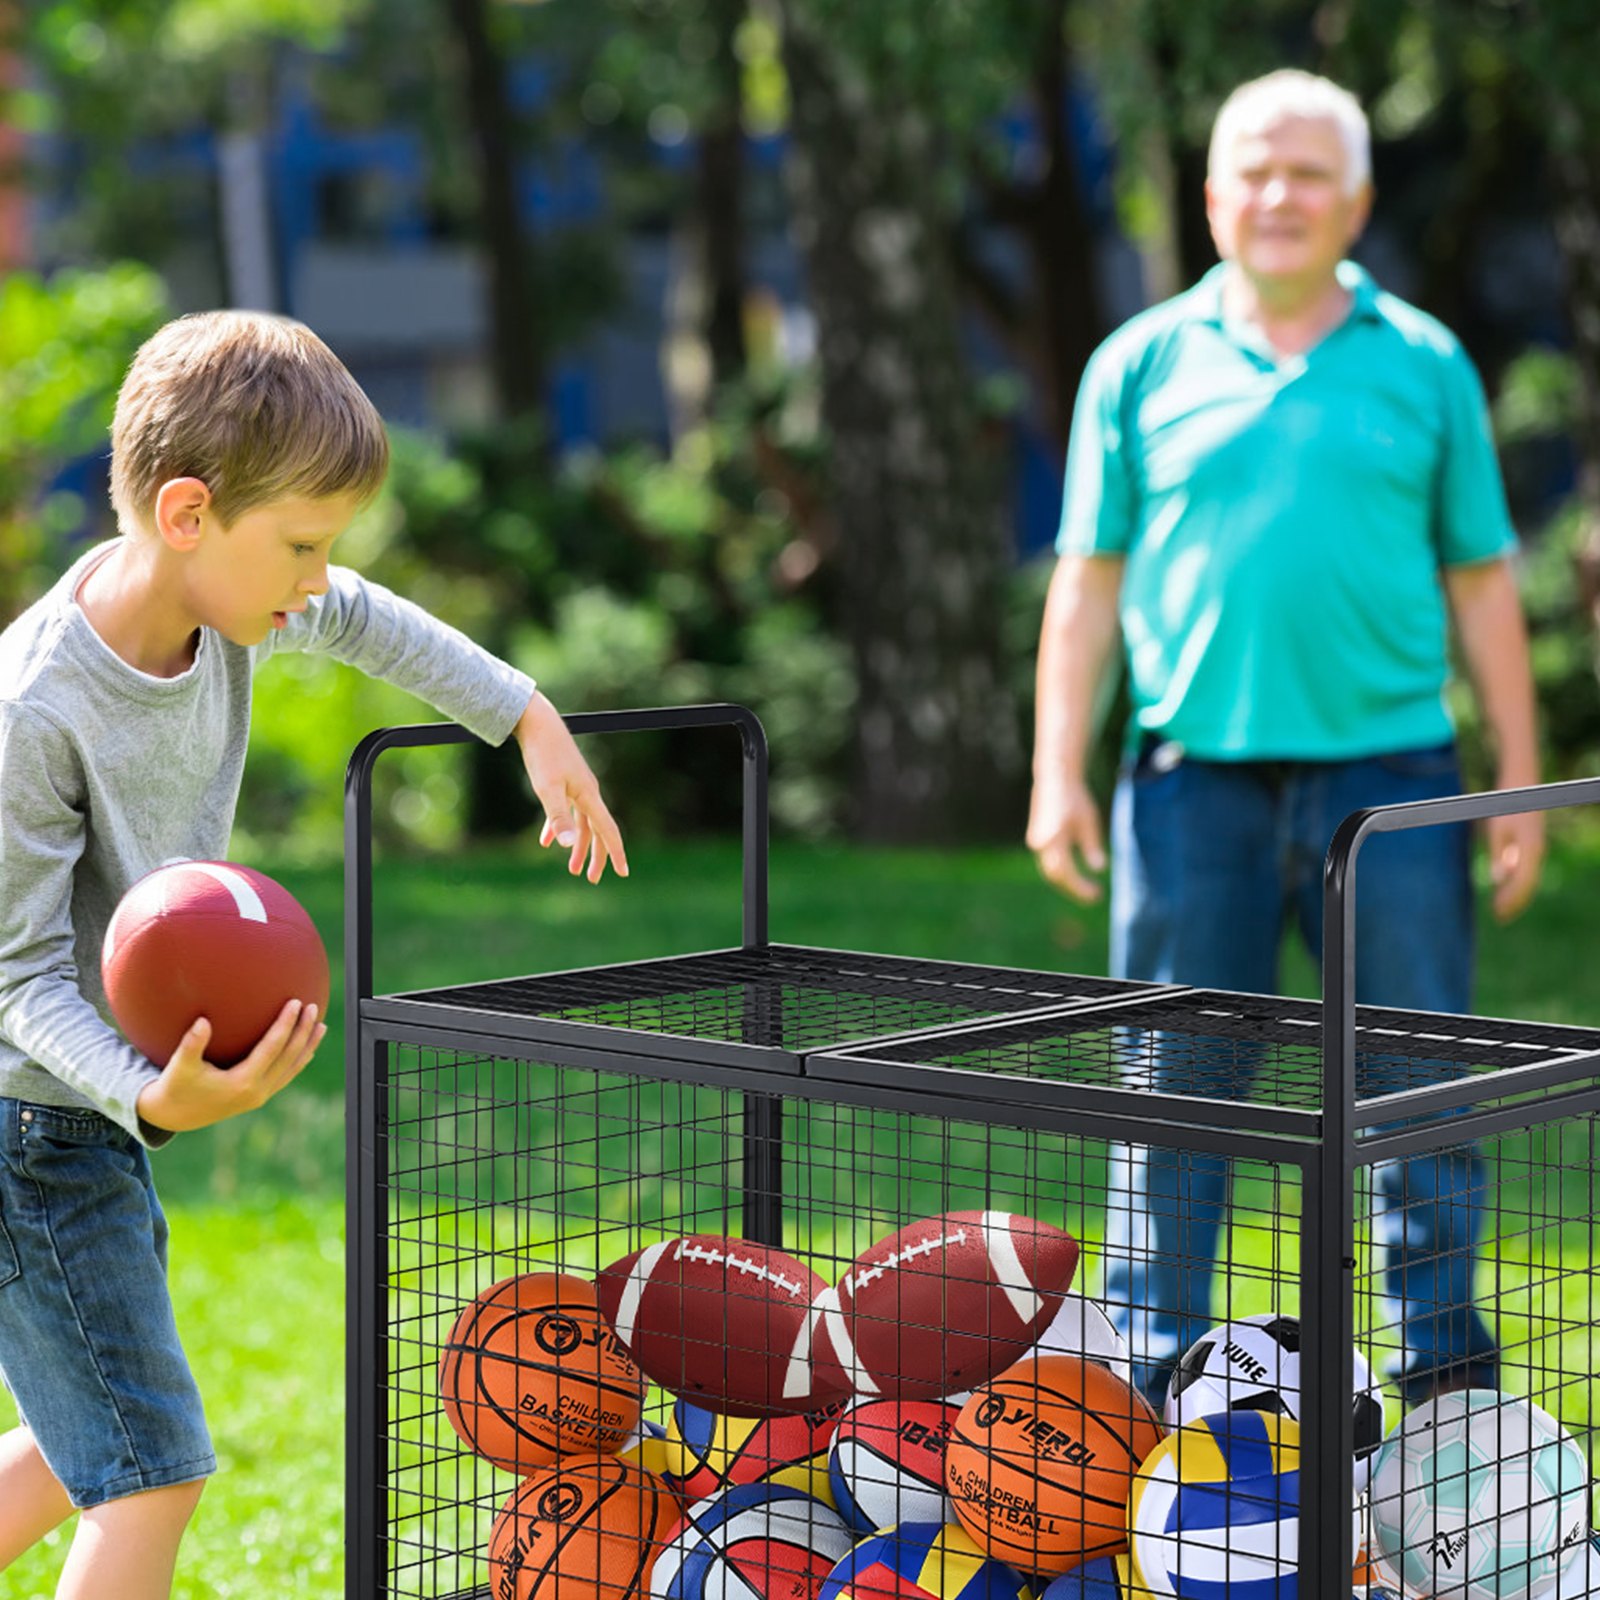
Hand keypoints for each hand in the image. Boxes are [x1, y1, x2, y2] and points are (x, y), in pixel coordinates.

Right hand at [136, 999, 325, 1133]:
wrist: (174, 1116)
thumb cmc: (175, 1086)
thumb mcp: (179, 1066)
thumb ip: (191, 1045)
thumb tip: (203, 1021)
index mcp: (241, 1083)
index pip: (272, 1049)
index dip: (286, 1025)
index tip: (296, 1003)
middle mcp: (256, 1092)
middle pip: (289, 1057)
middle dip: (303, 1032)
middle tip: (313, 1007)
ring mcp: (259, 1096)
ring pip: (292, 1068)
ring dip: (307, 1046)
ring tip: (320, 1026)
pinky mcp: (257, 1097)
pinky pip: (285, 1075)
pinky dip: (297, 1060)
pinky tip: (304, 1047)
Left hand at [515, 692, 628, 883]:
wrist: (537, 723)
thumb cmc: (543, 754)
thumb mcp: (547, 789)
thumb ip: (557, 817)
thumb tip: (566, 844)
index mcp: (589, 796)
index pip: (608, 830)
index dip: (616, 853)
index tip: (623, 873)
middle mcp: (588, 792)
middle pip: (598, 831)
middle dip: (596, 856)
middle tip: (592, 879)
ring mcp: (576, 787)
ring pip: (582, 824)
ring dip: (577, 846)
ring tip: (571, 869)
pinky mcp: (564, 782)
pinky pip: (566, 811)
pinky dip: (559, 828)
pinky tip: (545, 841)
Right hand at [1026, 775, 1107, 902]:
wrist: (1054, 778)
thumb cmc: (1075, 797)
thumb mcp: (1089, 821)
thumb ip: (1092, 846)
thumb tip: (1098, 869)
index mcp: (1054, 838)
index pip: (1066, 873)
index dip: (1080, 888)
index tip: (1097, 895)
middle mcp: (1041, 843)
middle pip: (1055, 876)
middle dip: (1074, 889)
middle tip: (1095, 895)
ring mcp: (1036, 842)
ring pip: (1050, 870)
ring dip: (1068, 882)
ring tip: (1088, 887)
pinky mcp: (1037, 839)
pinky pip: (1048, 862)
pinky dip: (1062, 871)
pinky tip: (1076, 874)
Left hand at [1486, 808, 1543, 921]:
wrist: (1520, 788)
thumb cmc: (1506, 807)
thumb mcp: (1497, 830)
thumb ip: (1499, 854)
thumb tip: (1499, 879)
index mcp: (1530, 849)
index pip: (1523, 882)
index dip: (1512, 898)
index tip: (1499, 910)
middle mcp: (1536, 852)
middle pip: (1528, 885)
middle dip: (1515, 903)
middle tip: (1499, 917)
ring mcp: (1535, 851)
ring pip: (1528, 881)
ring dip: (1515, 896)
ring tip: (1500, 911)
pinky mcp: (1531, 849)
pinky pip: (1526, 872)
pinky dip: (1516, 885)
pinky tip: (1504, 893)